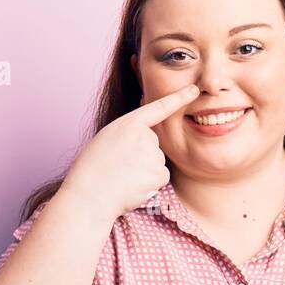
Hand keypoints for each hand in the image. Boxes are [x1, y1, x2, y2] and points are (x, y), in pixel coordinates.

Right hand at [59, 83, 198, 219]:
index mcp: (128, 123)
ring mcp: (153, 155)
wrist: (89, 195)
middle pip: (153, 143)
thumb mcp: (108, 138)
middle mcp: (144, 136)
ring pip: (157, 161)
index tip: (194, 89)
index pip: (158, 108)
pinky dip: (149, 183)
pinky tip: (132, 186)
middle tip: (119, 166)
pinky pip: (161, 176)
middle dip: (141, 154)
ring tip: (122, 177)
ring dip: (144, 170)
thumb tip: (149, 138)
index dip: (178, 97)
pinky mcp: (158, 174)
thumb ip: (129, 132)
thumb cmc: (93, 169)